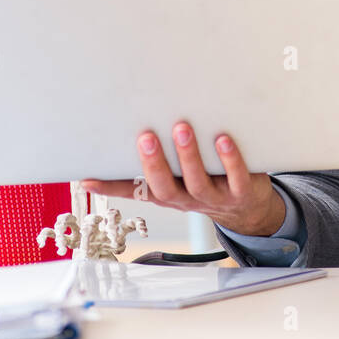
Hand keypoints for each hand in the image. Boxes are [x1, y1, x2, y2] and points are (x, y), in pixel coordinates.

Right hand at [81, 121, 285, 236]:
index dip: (110, 188)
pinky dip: (230, 159)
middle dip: (154, 163)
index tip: (87, 179)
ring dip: (189, 156)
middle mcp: (186, 198)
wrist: (250, 209)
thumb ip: (161, 160)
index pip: (134, 191)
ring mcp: (214, 197)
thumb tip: (132, 129)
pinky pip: (236, 178)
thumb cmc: (209, 183)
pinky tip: (223, 140)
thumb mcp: (180, 177)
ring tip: (182, 129)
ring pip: (197, 182)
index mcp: (167, 193)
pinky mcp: (241, 192)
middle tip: (146, 137)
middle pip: (165, 187)